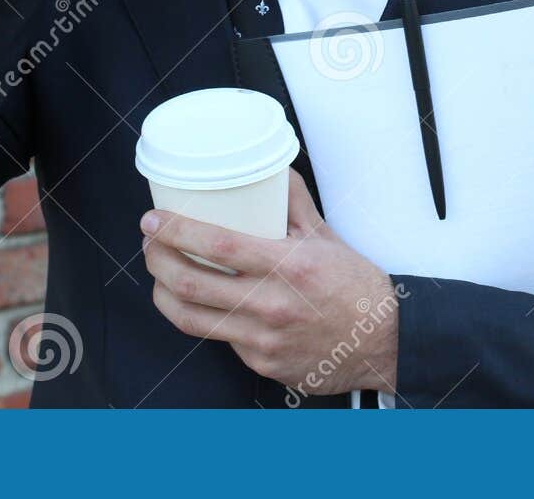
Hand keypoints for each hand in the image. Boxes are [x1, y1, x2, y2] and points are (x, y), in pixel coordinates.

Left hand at [140, 170, 400, 396]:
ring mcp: (263, 340)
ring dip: (164, 294)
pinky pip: (222, 340)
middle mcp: (271, 305)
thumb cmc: (356, 286)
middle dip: (156, 261)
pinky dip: (208, 319)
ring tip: (160, 276)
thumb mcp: (327, 237)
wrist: (383, 340)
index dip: (176, 230)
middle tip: (150, 244)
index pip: (218, 245)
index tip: (153, 219)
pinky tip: (206, 305)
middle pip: (190, 284)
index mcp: (288, 266)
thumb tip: (271, 168)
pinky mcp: (262, 364)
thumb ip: (294, 202)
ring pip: (191, 319)